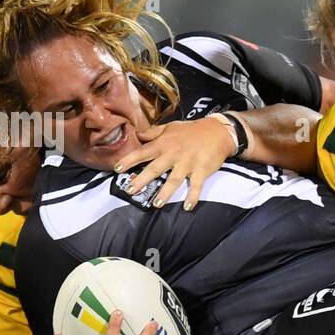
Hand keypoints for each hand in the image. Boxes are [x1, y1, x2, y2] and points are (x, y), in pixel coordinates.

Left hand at [114, 116, 233, 210]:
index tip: (116, 169)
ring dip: (165, 192)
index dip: (128, 160)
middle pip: (155, 169)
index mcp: (164, 144)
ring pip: (174, 180)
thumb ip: (153, 133)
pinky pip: (196, 186)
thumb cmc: (192, 130)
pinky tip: (188, 207)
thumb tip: (138, 135)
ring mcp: (188, 163)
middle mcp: (173, 154)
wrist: (218, 131)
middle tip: (130, 191)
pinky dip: (193, 197)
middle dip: (141, 180)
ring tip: (156, 204)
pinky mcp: (201, 170)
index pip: (142, 152)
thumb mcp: (171, 127)